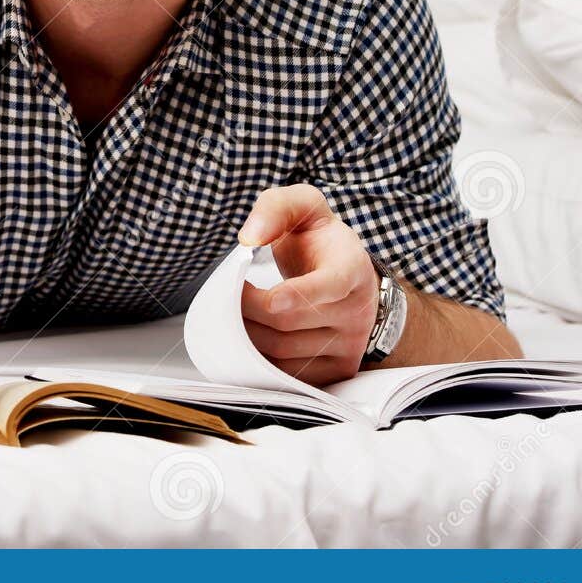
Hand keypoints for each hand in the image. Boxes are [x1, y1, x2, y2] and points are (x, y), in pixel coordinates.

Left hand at [236, 183, 379, 384]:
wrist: (349, 276)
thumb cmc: (319, 241)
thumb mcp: (303, 207)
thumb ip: (276, 208)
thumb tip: (249, 237)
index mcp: (351, 268)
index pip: (328, 286)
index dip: (296, 294)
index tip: (266, 296)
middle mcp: (357, 310)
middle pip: (287, 322)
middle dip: (245, 309)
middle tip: (225, 295)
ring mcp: (350, 344)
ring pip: (282, 352)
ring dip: (246, 335)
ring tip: (233, 313)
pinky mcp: (338, 370)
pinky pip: (288, 376)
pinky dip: (260, 361)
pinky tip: (249, 338)